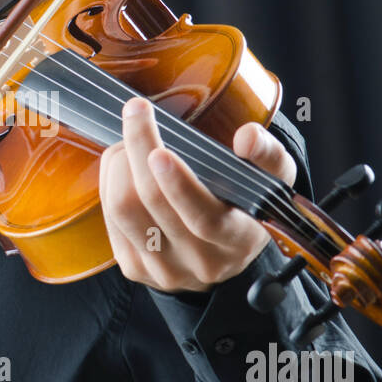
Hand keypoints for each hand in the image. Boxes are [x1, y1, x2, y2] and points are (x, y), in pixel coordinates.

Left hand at [99, 97, 296, 294]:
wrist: (223, 257)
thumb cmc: (246, 208)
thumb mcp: (271, 181)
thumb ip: (268, 155)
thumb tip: (247, 137)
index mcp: (237, 241)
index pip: (205, 219)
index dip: (178, 185)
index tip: (159, 150)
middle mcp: (200, 261)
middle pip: (153, 205)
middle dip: (138, 150)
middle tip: (136, 111)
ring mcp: (164, 269)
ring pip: (123, 211)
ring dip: (118, 165)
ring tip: (128, 140)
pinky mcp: (136, 268)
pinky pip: (111, 220)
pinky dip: (110, 183)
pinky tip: (121, 165)